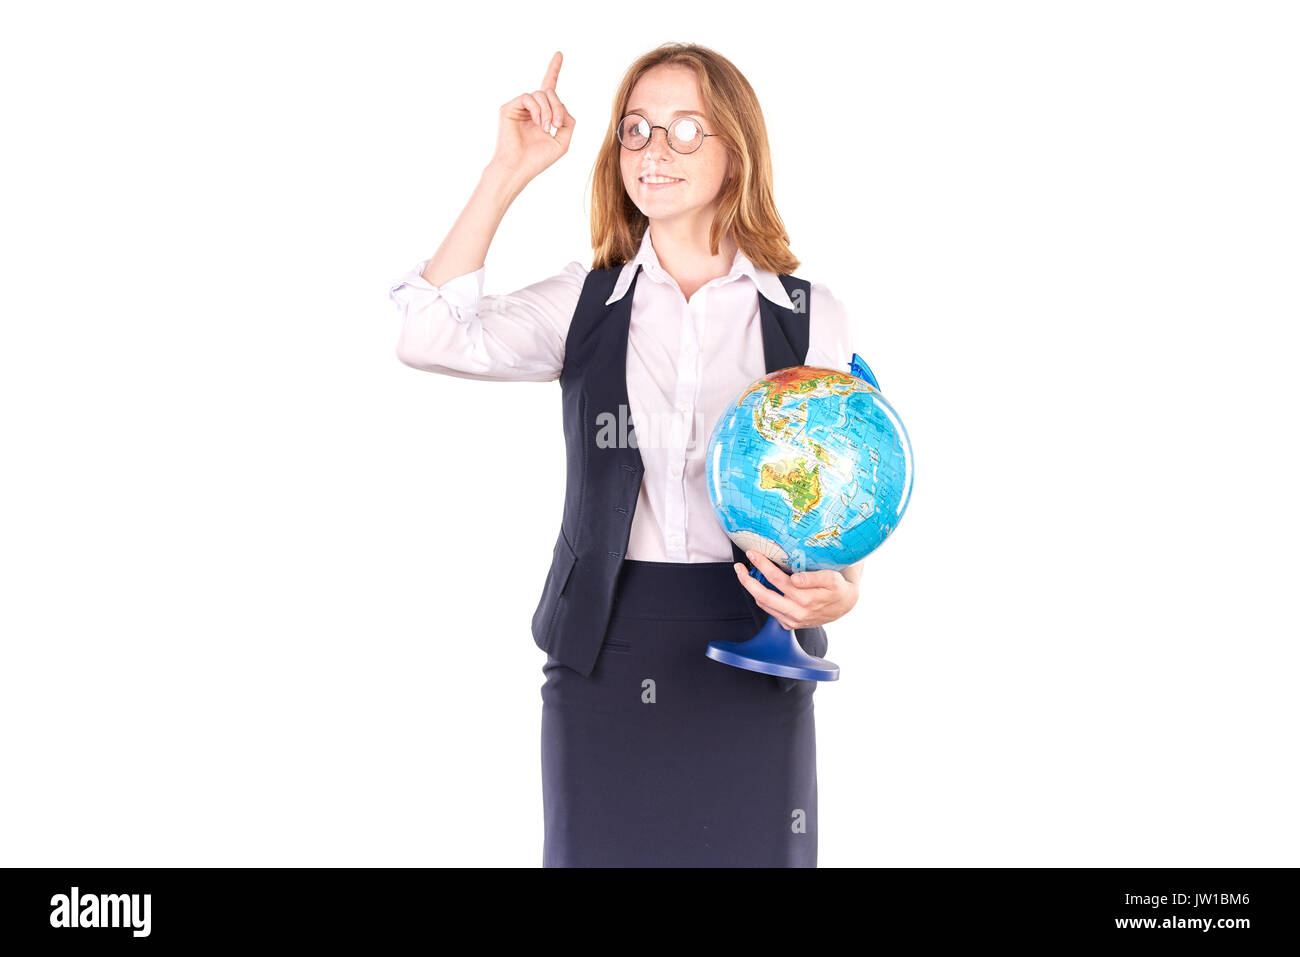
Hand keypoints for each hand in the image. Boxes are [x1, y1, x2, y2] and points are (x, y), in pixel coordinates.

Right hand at [490, 51, 575, 182]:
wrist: (518, 168)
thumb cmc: (537, 159)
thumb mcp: (562, 142)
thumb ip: (569, 122)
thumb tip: (563, 108)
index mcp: (542, 114)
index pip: (549, 88)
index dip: (554, 70)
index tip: (559, 54)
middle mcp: (530, 108)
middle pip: (550, 92)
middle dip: (557, 106)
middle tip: (557, 125)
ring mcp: (519, 107)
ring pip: (540, 94)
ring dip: (549, 110)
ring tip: (547, 127)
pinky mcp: (509, 108)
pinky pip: (528, 97)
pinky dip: (537, 109)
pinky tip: (538, 123)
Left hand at [733, 549, 859, 630]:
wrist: (845, 605)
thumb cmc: (837, 588)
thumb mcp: (832, 579)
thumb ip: (814, 578)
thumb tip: (796, 579)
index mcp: (805, 599)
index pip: (776, 579)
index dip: (762, 565)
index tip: (753, 553)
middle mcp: (796, 612)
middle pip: (762, 596)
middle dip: (747, 580)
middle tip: (738, 567)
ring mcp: (792, 620)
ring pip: (763, 605)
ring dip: (752, 589)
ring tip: (746, 574)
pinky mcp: (790, 624)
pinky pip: (770, 611)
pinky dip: (762, 598)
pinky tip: (760, 586)